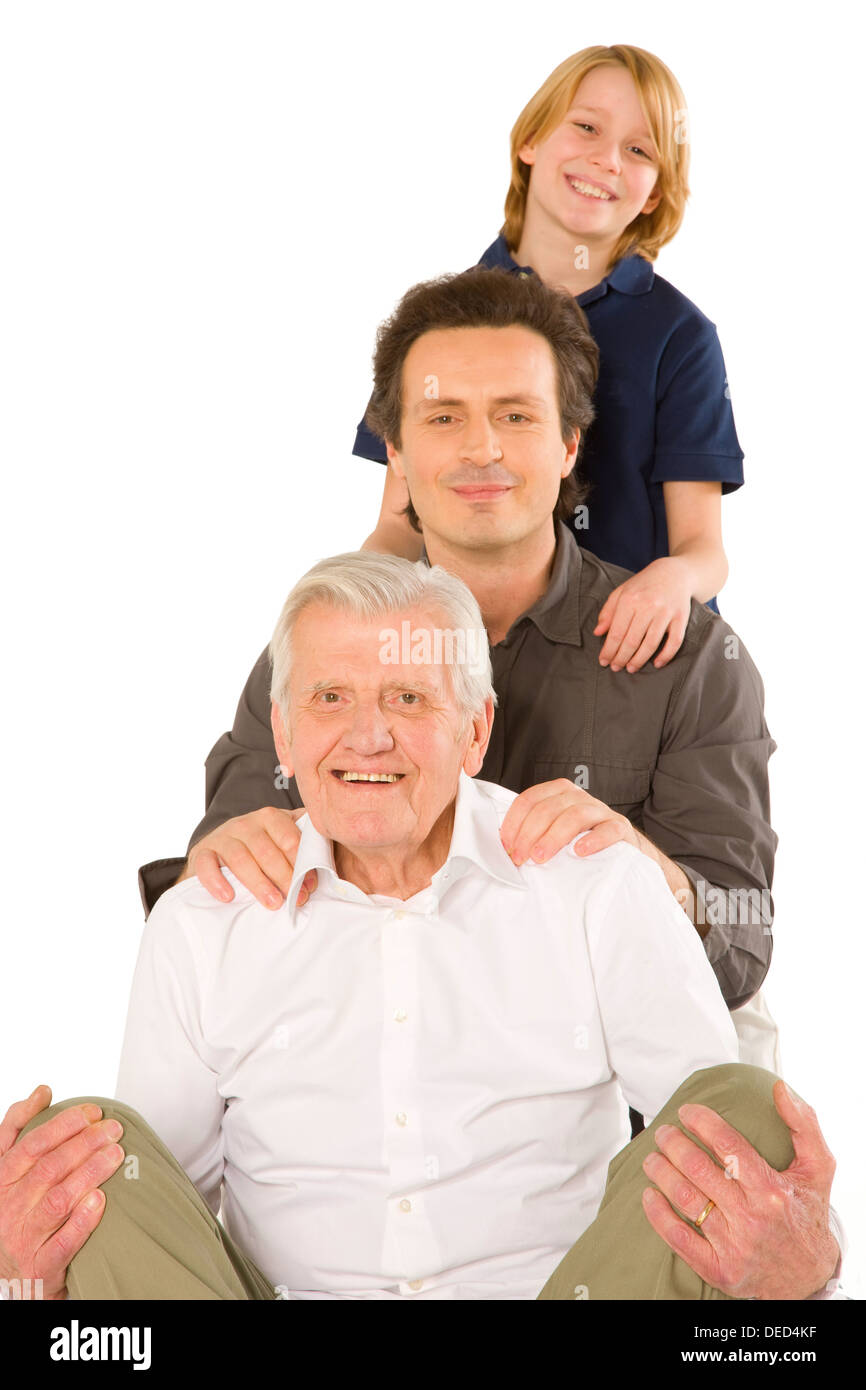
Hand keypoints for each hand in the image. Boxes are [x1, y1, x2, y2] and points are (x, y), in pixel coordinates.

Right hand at [0, 1085, 125, 1300]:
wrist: (15, 1279)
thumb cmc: (18, 1214)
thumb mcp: (10, 1171)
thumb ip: (19, 1129)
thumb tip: (42, 1091)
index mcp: (1, 1182)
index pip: (30, 1145)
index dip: (63, 1125)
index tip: (93, 1112)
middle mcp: (8, 1209)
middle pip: (48, 1169)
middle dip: (85, 1143)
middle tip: (114, 1129)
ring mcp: (23, 1239)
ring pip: (58, 1200)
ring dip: (90, 1173)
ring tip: (116, 1155)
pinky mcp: (41, 1267)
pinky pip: (63, 1243)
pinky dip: (83, 1220)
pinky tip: (101, 1200)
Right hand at [180, 806, 316, 910]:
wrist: (219, 853)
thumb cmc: (261, 850)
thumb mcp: (282, 840)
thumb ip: (306, 841)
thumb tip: (334, 853)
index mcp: (270, 817)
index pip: (288, 837)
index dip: (302, 861)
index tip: (312, 884)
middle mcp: (245, 823)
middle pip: (266, 849)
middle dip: (284, 876)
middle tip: (297, 899)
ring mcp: (222, 837)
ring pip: (240, 857)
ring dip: (258, 882)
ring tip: (273, 903)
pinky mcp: (201, 853)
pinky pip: (206, 865)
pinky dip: (216, 880)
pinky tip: (228, 896)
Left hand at [499, 779, 638, 865]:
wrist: (620, 848)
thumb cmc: (580, 839)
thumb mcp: (554, 830)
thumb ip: (533, 831)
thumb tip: (505, 847)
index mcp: (558, 792)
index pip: (530, 799)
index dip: (514, 822)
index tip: (507, 845)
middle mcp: (579, 797)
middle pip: (548, 808)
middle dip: (529, 834)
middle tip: (520, 857)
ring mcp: (600, 810)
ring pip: (574, 815)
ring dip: (553, 837)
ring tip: (541, 857)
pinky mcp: (619, 827)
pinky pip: (608, 830)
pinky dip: (593, 840)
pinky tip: (579, 852)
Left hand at [594, 557, 692, 672]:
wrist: (674, 573)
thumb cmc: (644, 585)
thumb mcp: (621, 592)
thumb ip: (608, 612)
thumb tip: (598, 633)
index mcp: (629, 599)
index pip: (616, 632)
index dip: (609, 650)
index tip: (604, 661)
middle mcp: (648, 606)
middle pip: (632, 641)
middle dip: (621, 658)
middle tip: (616, 668)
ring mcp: (665, 612)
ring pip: (650, 644)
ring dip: (639, 660)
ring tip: (631, 668)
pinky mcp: (681, 617)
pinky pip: (674, 641)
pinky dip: (666, 655)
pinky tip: (657, 664)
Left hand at [640, 1081, 838, 1298]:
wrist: (810, 1277)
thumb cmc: (807, 1213)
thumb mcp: (818, 1169)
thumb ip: (804, 1125)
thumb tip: (779, 1088)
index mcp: (772, 1190)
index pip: (727, 1145)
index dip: (701, 1122)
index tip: (686, 1111)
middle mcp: (752, 1218)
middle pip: (698, 1169)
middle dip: (673, 1144)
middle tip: (663, 1132)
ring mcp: (734, 1246)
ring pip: (685, 1200)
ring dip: (661, 1173)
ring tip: (652, 1158)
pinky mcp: (719, 1270)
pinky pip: (679, 1239)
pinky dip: (658, 1215)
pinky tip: (649, 1195)